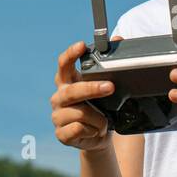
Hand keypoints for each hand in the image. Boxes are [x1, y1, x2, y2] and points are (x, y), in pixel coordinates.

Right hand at [51, 36, 123, 152]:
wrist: (98, 138)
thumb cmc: (101, 109)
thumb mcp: (106, 88)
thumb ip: (109, 65)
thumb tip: (119, 39)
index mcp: (67, 82)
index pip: (64, 64)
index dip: (70, 54)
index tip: (82, 45)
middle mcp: (59, 97)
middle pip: (72, 90)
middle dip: (92, 88)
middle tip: (110, 87)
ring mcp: (58, 116)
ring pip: (80, 114)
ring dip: (98, 119)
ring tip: (103, 122)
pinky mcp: (61, 134)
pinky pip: (79, 129)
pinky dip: (92, 131)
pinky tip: (93, 132)